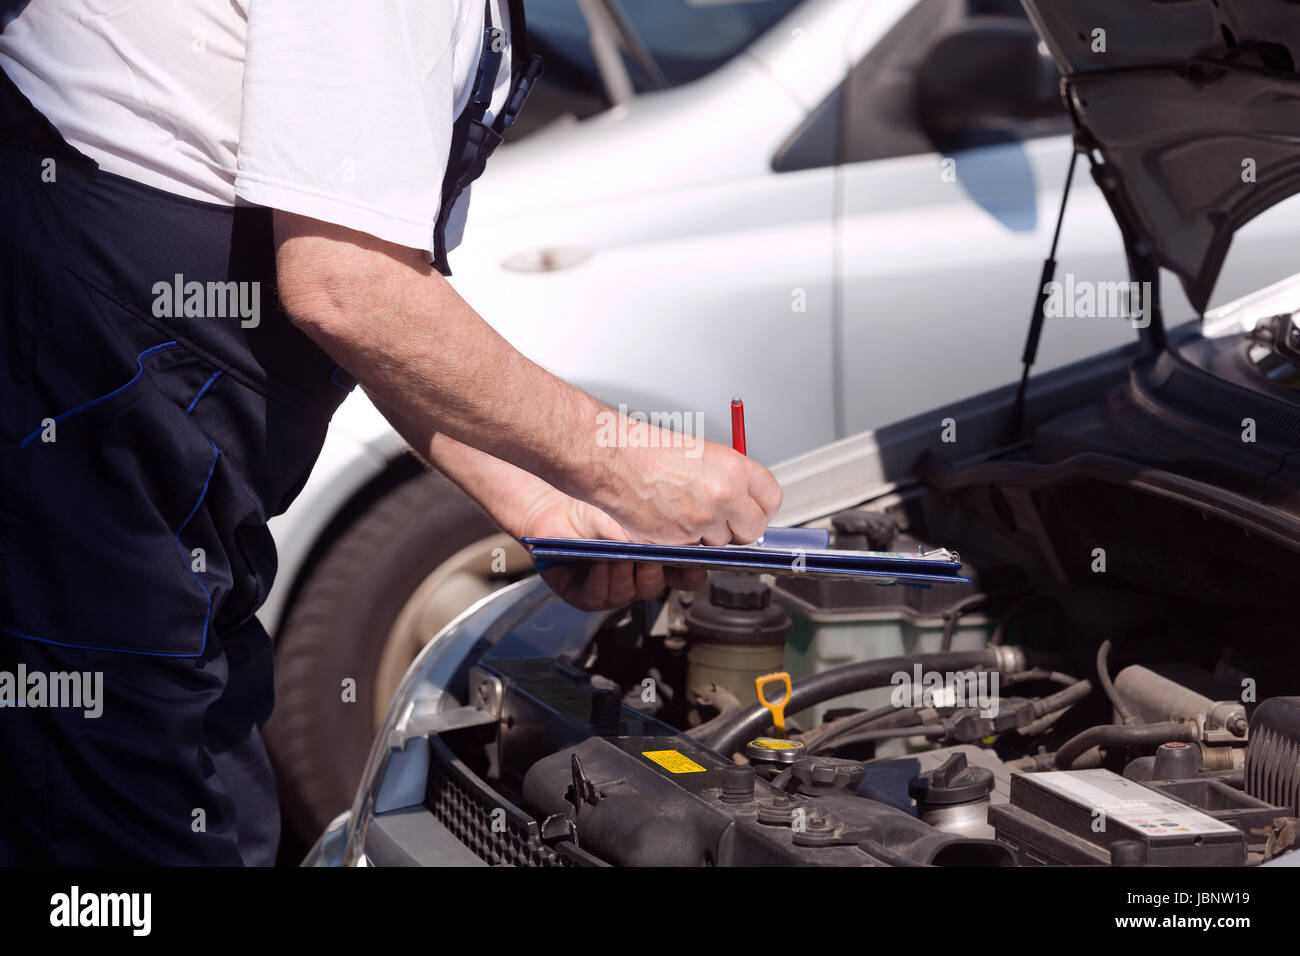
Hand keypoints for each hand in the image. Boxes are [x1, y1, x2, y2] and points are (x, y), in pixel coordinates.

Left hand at [518, 486, 706, 610]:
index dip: (690, 575)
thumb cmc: (597, 507)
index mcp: (656, 560)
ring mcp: (611, 589)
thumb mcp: (633, 514)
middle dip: (651, 571)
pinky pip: (597, 595)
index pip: (684, 577)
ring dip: (622, 573)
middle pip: (654, 586)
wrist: (557, 507)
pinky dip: (599, 578)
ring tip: (618, 555)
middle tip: (648, 556)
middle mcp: (635, 578)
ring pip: (626, 592)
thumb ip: (658, 530)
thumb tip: (683, 539)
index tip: (692, 567)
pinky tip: (599, 562)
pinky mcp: (584, 595)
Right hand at [594, 431, 782, 545]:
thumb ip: (731, 480)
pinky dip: (686, 541)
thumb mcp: (705, 455)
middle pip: (754, 529)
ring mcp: (704, 520)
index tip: (753, 510)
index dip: (761, 507)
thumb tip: (745, 504)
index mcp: (736, 469)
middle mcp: (726, 496)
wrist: (617, 460)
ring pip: (723, 544)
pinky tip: (671, 518)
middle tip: (722, 518)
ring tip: (686, 510)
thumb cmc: (653, 452)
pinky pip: (696, 549)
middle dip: (740, 528)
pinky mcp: (683, 540)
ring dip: (709, 536)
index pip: (772, 499)